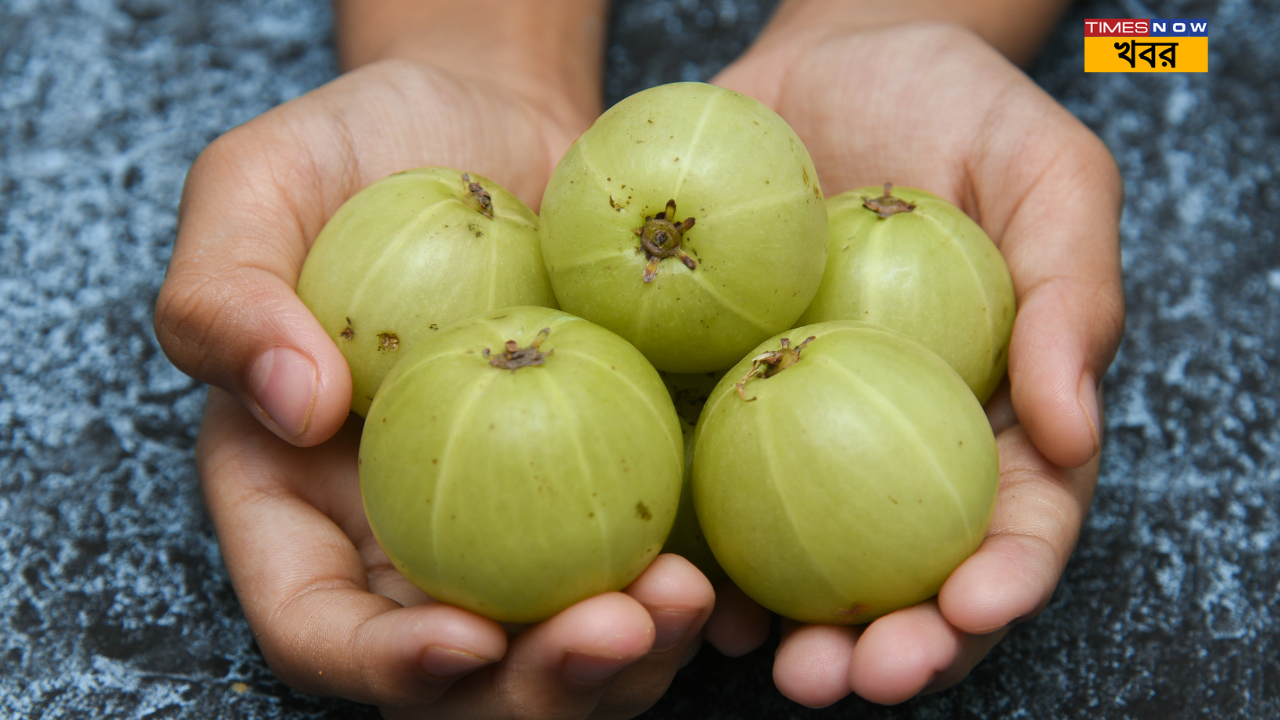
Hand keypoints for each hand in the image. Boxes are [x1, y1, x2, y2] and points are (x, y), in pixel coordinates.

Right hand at [160, 4, 719, 712]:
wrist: (500, 125)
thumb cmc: (365, 149)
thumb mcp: (258, 182)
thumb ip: (224, 295)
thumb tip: (294, 407)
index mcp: (300, 504)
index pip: (320, 630)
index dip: (384, 665)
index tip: (469, 639)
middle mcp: (410, 541)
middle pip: (462, 678)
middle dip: (540, 686)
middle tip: (617, 630)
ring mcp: (516, 526)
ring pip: (564, 648)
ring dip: (633, 658)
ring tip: (689, 600)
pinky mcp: (607, 491)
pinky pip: (644, 567)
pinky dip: (689, 589)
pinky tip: (729, 562)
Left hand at [703, 21, 1124, 705]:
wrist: (821, 60)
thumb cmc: (950, 103)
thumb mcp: (1045, 171)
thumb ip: (1072, 291)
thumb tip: (1076, 429)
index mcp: (993, 409)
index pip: (1018, 518)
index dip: (1002, 579)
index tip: (967, 610)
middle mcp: (897, 440)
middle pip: (909, 569)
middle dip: (894, 643)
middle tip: (850, 677)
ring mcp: (802, 428)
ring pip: (806, 557)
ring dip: (790, 624)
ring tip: (765, 660)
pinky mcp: (716, 398)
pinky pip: (708, 485)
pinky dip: (702, 545)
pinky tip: (682, 582)